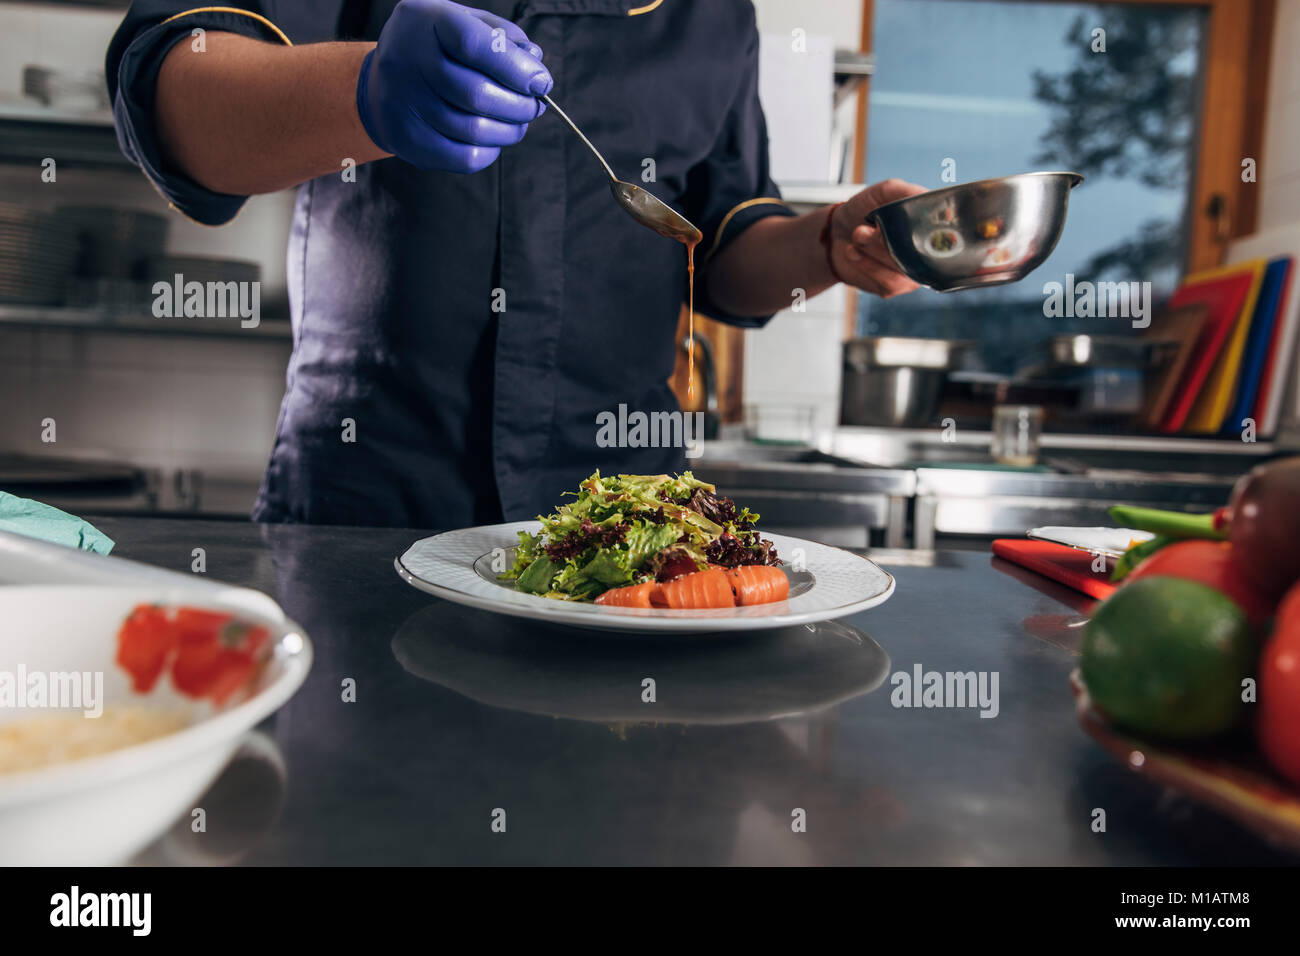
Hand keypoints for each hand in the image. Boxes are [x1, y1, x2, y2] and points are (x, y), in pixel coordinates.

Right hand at [356, 0, 552, 172]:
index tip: (542, 82)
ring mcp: (402, 103)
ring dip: (510, 131)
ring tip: (518, 122)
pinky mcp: (406, 140)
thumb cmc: (438, 47)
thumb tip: (535, 64)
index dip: (516, 67)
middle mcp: (407, 60)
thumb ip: (502, 37)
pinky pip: (463, 158)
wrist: (382, 79)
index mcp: (426, 21)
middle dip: (520, 106)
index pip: (475, 45)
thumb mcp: (465, 22)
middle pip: (476, 94)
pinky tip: (494, 139)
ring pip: (473, 131)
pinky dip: (490, 152)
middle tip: (534, 107)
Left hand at [829, 178, 927, 297]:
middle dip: (885, 240)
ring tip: (857, 236)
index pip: (946, 235)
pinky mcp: (894, 288)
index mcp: (931, 228)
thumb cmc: (864, 210)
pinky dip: (867, 266)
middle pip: (920, 253)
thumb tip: (927, 196)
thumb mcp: (884, 192)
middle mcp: (928, 254)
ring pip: (903, 269)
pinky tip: (853, 252)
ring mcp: (914, 273)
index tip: (898, 225)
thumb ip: (906, 191)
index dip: (927, 231)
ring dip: (873, 251)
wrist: (835, 233)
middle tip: (863, 229)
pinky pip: (889, 283)